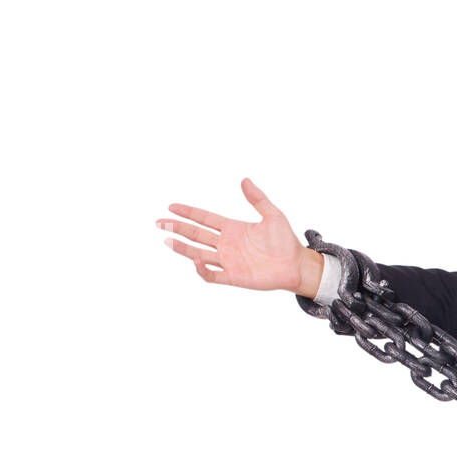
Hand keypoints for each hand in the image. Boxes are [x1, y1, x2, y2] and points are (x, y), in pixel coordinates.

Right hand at [158, 178, 316, 293]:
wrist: (296, 264)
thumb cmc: (286, 241)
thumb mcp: (272, 214)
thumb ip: (257, 198)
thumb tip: (244, 180)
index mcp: (232, 228)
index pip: (204, 218)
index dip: (188, 212)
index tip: (171, 206)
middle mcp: (226, 244)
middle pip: (196, 234)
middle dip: (177, 228)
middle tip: (159, 222)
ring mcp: (228, 261)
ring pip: (198, 253)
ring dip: (182, 248)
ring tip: (166, 240)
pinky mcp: (234, 276)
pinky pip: (212, 275)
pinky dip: (202, 269)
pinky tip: (196, 259)